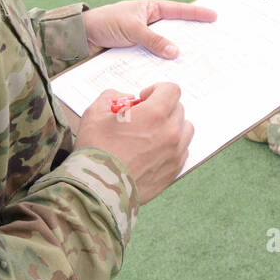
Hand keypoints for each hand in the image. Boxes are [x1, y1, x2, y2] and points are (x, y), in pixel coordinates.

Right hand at [73, 84, 190, 202]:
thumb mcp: (95, 113)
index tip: (144, 99)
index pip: (171, 89)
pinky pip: (182, 151)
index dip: (157, 90)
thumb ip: (112, 97)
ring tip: (151, 135)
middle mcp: (171, 132)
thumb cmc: (96, 150)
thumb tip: (127, 99)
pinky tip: (152, 152)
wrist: (98, 189)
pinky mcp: (173, 171)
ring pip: (185, 130)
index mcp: (155, 114)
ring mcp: (174, 153)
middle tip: (142, 120)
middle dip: (161, 109)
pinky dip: (172, 147)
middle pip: (178, 109)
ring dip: (171, 127)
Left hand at [83, 0, 216, 58]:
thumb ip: (152, 40)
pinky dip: (162, 65)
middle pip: (175, 31)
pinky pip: (154, 59)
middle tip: (211, 44)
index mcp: (150, 9)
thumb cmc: (104, 23)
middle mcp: (150, 24)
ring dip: (176, 55)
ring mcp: (144, 40)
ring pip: (165, 47)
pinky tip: (172, 74)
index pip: (178, 10)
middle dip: (192, 37)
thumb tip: (175, 51)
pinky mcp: (137, 54)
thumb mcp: (131, 28)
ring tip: (196, 63)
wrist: (80, 39)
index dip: (196, 13)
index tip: (214, 16)